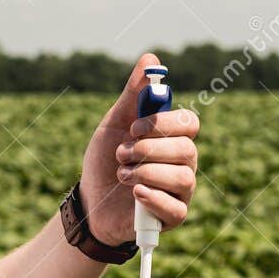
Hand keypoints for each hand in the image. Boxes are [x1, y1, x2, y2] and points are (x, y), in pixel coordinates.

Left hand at [79, 53, 200, 246]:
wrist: (90, 203)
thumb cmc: (106, 162)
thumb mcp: (114, 125)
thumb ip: (133, 96)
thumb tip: (150, 60)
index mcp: (173, 138)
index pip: (188, 124)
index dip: (163, 123)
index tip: (133, 128)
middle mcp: (182, 164)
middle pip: (186, 150)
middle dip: (149, 149)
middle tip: (121, 154)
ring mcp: (180, 192)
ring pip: (182, 178)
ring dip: (146, 172)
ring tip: (121, 174)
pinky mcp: (172, 218)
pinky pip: (176, 209)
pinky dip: (154, 198)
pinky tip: (134, 193)